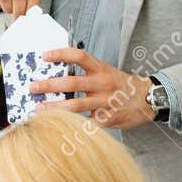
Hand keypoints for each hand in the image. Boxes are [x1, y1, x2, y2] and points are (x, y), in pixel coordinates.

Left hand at [32, 49, 156, 129]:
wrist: (148, 99)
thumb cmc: (120, 85)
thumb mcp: (105, 72)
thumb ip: (85, 73)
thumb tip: (56, 76)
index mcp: (101, 69)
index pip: (79, 56)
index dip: (61, 54)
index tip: (44, 56)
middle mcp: (102, 83)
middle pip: (72, 82)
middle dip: (50, 85)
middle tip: (33, 87)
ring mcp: (105, 102)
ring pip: (76, 105)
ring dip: (54, 108)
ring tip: (38, 109)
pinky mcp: (107, 118)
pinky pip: (85, 123)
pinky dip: (69, 125)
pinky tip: (55, 127)